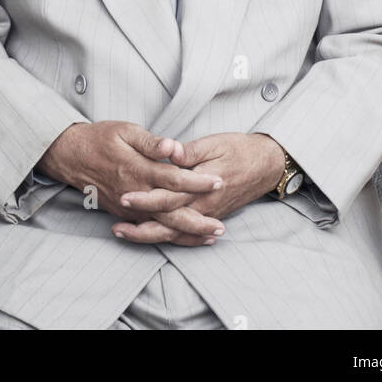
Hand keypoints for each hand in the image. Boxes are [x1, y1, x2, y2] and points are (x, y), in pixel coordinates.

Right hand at [38, 121, 227, 245]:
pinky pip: (148, 230)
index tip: (218, 181)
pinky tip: (183, 238)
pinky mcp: (123, 214)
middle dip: (198, 220)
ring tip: (209, 236)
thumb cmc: (100, 138)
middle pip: (171, 212)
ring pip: (161, 226)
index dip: (197, 181)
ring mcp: (128, 208)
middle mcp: (134, 193)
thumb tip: (173, 147)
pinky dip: (167, 235)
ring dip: (186, 233)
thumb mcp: (125, 130)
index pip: (174, 178)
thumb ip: (150, 142)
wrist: (70, 155)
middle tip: (221, 226)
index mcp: (137, 169)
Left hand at [110, 132, 285, 244]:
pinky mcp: (209, 216)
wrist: (265, 165)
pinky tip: (150, 237)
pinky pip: (186, 234)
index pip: (169, 196)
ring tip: (124, 233)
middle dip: (141, 226)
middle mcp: (203, 205)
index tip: (124, 196)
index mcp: (201, 185)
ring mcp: (207, 214)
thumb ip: (192, 151)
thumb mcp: (216, 143)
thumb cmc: (239, 149)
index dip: (146, 198)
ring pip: (175, 233)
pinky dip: (168, 239)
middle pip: (168, 222)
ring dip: (149, 235)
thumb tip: (171, 152)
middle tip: (116, 227)